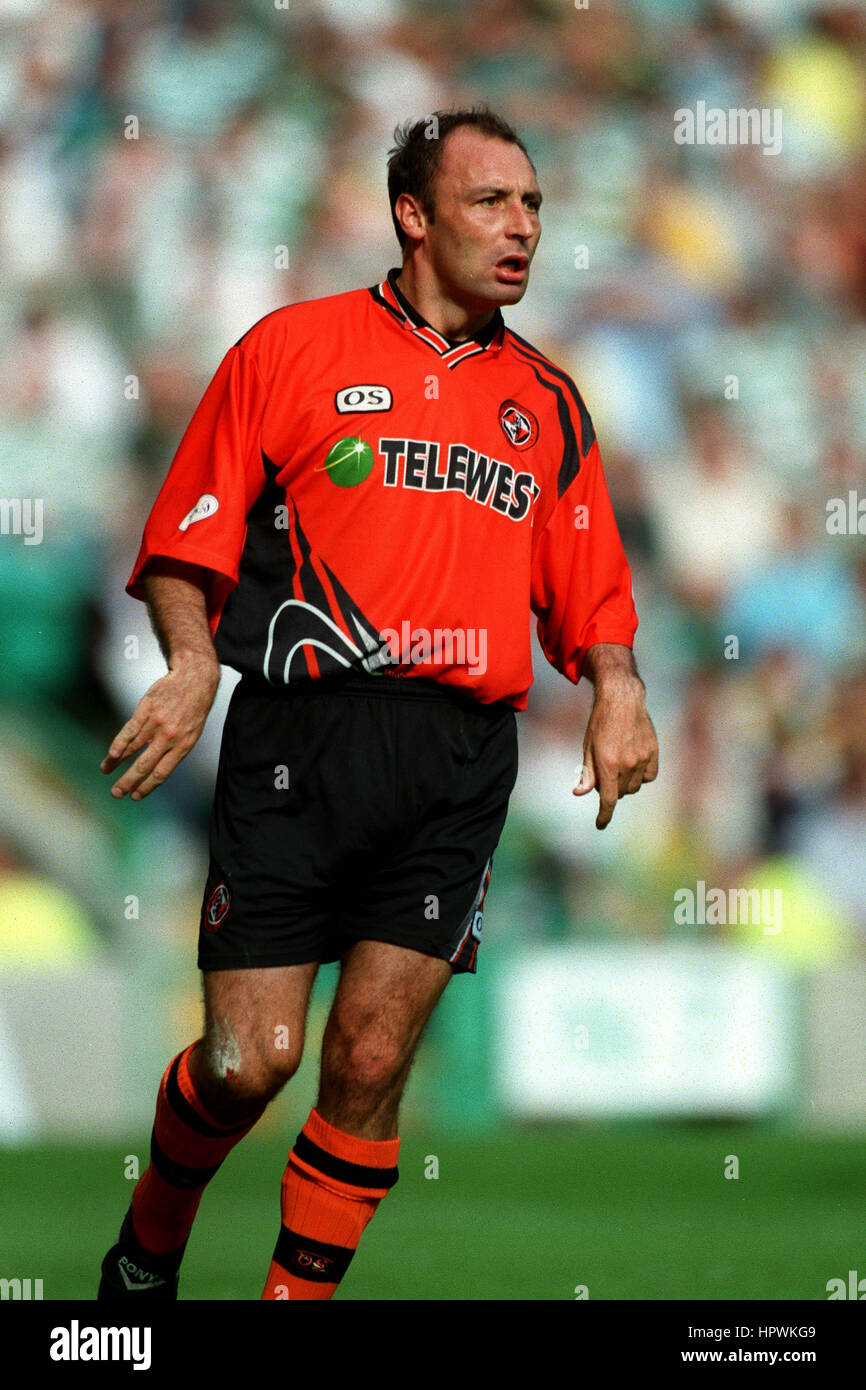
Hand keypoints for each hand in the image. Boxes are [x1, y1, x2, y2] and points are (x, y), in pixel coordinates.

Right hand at [101, 653, 219, 799]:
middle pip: (145, 765)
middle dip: (129, 782)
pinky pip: (129, 730)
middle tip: (116, 792)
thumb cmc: (193, 709)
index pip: (162, 773)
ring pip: (133, 748)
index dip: (146, 787)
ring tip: (106, 771)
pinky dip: (118, 743)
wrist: (194, 678)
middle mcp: (169, 736)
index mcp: (183, 746)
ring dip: (116, 762)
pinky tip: (110, 754)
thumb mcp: (193, 734)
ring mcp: (156, 722)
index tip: (135, 796)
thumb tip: (156, 771)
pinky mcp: (146, 709)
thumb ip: (175, 751)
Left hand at [573, 660, 657, 829]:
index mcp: (608, 763)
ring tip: (618, 764)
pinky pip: (649, 777)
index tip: (600, 824)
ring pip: (634, 787)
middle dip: (610, 789)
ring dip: (625, 783)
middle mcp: (627, 763)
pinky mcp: (654, 752)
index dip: (604, 815)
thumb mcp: (588, 746)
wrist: (622, 699)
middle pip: (620, 793)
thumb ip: (587, 772)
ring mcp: (643, 758)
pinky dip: (640, 776)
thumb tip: (580, 793)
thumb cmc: (600, 722)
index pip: (608, 799)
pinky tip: (633, 763)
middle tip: (604, 772)